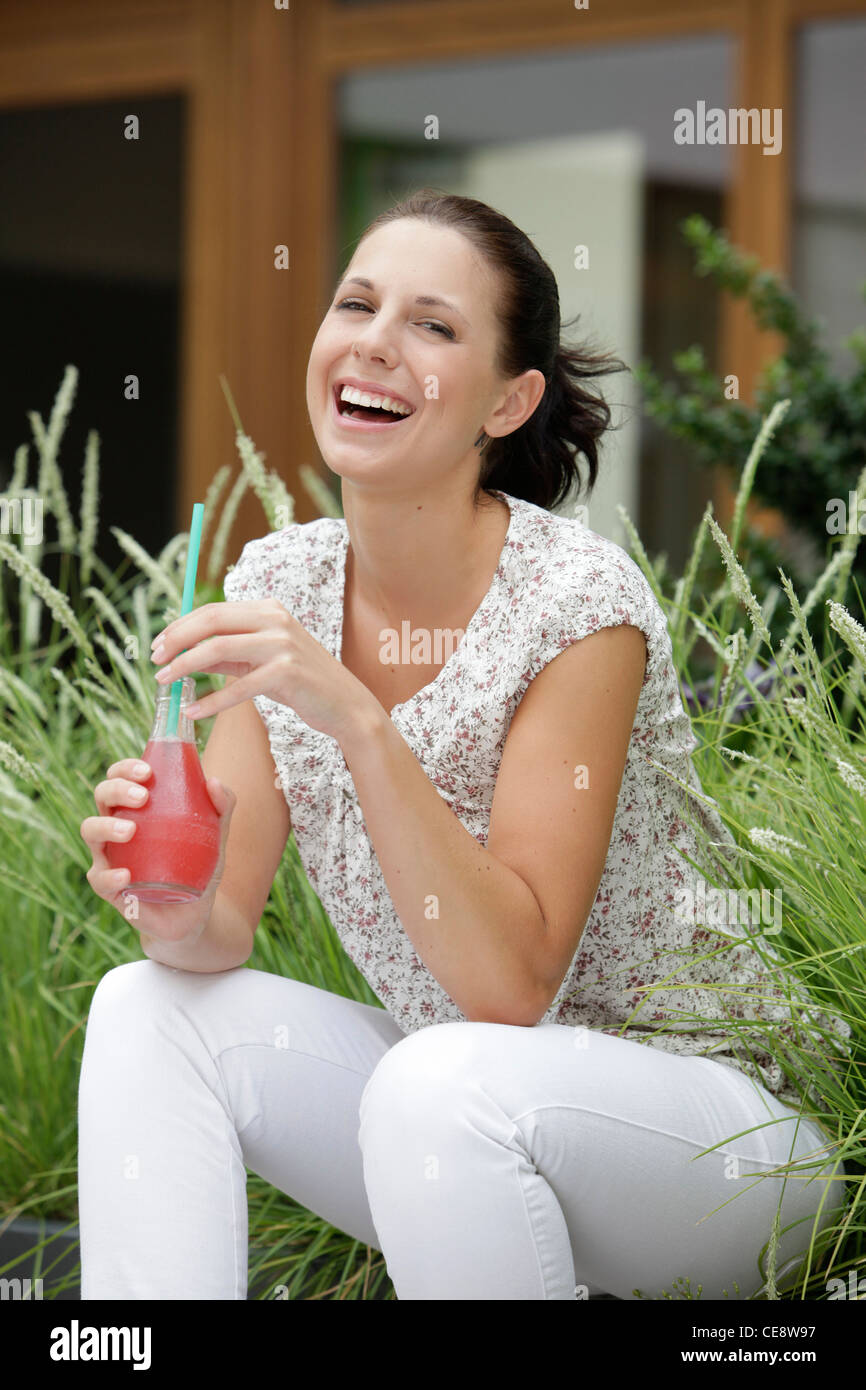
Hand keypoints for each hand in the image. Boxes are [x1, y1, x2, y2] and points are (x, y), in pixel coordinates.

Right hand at [81, 757, 237, 943]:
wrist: (195, 914)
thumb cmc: (198, 867)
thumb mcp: (216, 838)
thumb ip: (221, 809)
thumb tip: (215, 782)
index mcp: (137, 810)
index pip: (120, 778)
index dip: (125, 768)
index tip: (148, 771)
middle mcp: (117, 829)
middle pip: (102, 797)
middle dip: (117, 789)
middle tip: (144, 797)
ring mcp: (111, 857)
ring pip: (90, 831)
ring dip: (106, 826)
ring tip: (130, 830)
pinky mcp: (112, 889)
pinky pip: (100, 879)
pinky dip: (110, 874)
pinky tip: (126, 875)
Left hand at [151, 599, 379, 742]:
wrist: (345, 704)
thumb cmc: (303, 682)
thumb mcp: (263, 660)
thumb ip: (230, 653)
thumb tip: (187, 652)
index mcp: (268, 609)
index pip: (213, 610)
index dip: (180, 626)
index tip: (158, 644)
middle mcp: (275, 620)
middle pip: (211, 621)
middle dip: (176, 639)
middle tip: (155, 659)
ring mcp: (281, 645)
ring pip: (219, 649)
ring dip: (185, 666)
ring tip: (165, 682)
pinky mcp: (286, 673)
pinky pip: (238, 687)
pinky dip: (211, 701)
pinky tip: (193, 711)